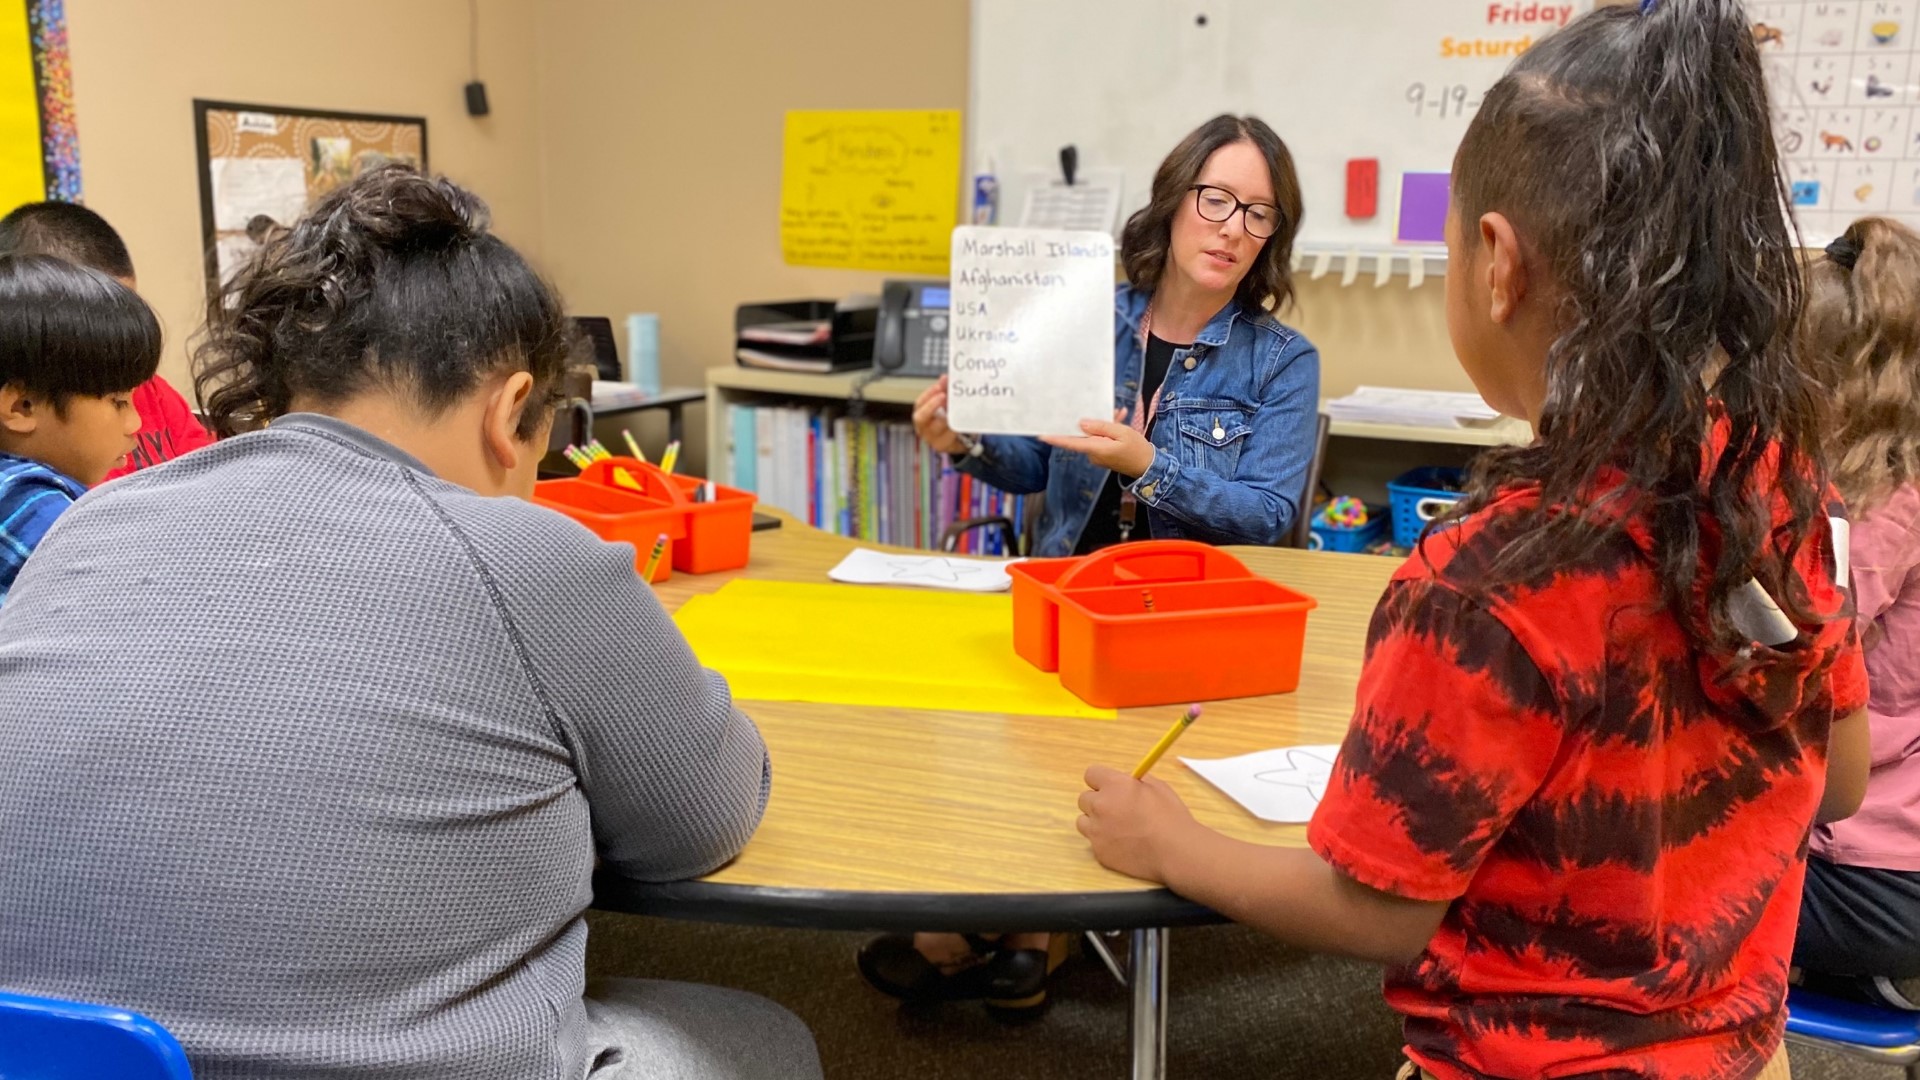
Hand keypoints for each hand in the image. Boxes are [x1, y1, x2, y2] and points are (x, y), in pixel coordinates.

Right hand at [910, 375, 967, 455]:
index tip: (939, 386)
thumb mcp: (946, 404)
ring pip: (937, 429)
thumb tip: (945, 378)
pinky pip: (950, 438)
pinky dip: (956, 428)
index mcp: (922, 415)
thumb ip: (945, 391)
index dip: (929, 394)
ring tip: (957, 408)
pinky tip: (963, 421)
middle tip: (944, 396)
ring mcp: (933, 439)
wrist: (960, 439)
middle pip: (921, 418)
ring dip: (947, 417)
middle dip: (932, 405)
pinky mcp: (944, 447)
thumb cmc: (949, 420)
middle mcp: (924, 428)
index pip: (920, 403)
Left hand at [1039, 419, 1155, 478]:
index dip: (1056, 438)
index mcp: (1096, 448)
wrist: (1149, 466)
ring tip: (1119, 415)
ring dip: (1105, 424)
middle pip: (1084, 434)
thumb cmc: (1137, 449)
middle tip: (1099, 409)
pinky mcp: (1104, 454)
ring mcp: (1098, 454)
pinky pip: (1102, 438)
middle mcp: (1093, 453)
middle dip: (1091, 421)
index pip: (1071, 442)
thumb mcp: (1121, 433)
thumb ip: (1101, 427)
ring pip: (1095, 434)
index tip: (1041, 435)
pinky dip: (1109, 429)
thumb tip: (1082, 423)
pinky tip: (1120, 419)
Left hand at [1076, 764, 1199, 882]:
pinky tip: (1123, 845)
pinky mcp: (1099, 852)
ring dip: (1096, 822)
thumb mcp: (1158, 787)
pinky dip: (1104, 842)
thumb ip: (1136, 781)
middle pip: (1084, 798)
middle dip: (1098, 802)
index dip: (1101, 781)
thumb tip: (1125, 781)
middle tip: (1117, 810)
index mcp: (1114, 785)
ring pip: (1083, 821)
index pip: (1091, 774)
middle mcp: (1100, 806)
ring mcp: (1097, 831)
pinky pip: (1093, 842)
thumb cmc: (1171, 817)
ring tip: (1117, 828)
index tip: (1111, 788)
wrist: (1175, 851)